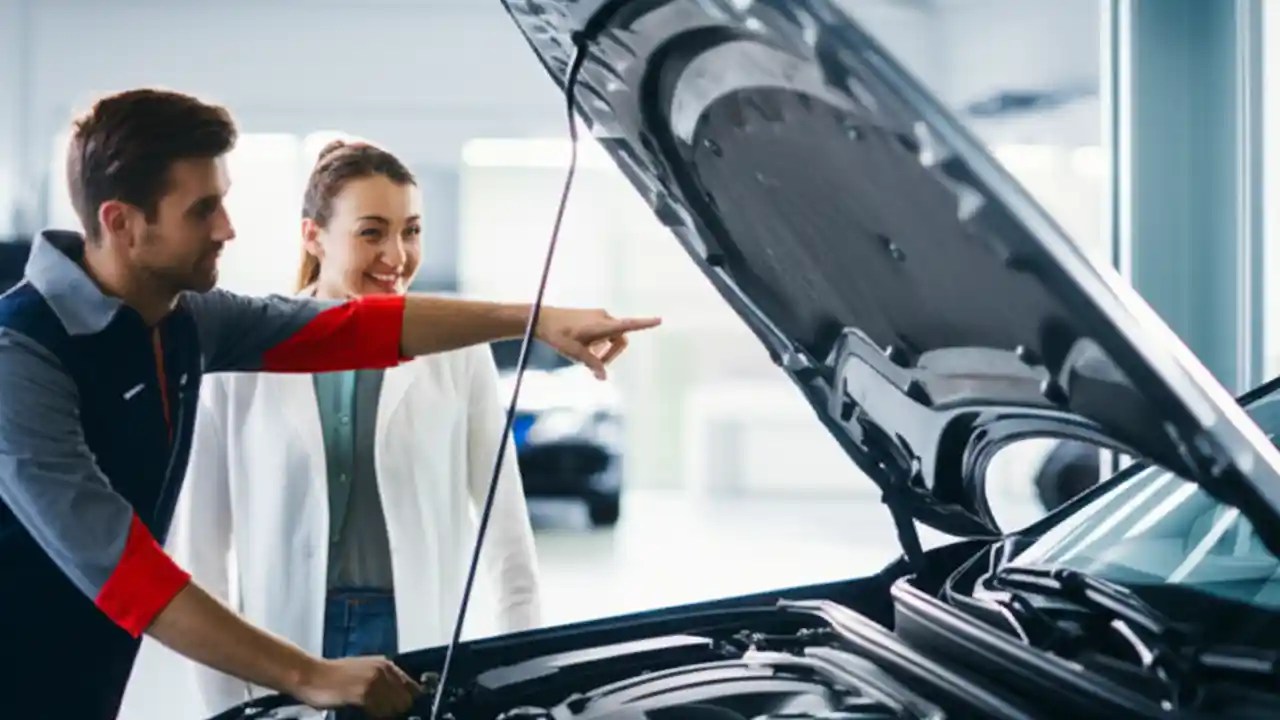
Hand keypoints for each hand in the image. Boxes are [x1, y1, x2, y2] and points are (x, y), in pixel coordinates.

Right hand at [292, 656, 422, 717]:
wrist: (311, 675)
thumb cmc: (334, 677)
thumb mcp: (364, 672)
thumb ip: (384, 682)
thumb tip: (402, 700)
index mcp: (386, 665)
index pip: (413, 688)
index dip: (409, 702)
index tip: (401, 711)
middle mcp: (383, 670)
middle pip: (406, 700)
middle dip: (398, 710)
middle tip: (385, 714)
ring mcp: (374, 681)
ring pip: (394, 708)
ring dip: (387, 715)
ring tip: (372, 713)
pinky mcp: (363, 693)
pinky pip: (379, 712)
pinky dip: (376, 716)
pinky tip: (364, 713)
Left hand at [534, 308, 661, 378]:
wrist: (543, 320)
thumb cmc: (559, 335)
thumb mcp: (575, 353)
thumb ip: (592, 364)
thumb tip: (604, 377)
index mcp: (602, 325)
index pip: (628, 325)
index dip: (644, 324)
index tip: (659, 321)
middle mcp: (604, 318)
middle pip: (620, 339)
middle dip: (612, 354)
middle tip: (596, 366)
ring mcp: (599, 316)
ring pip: (611, 336)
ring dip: (604, 348)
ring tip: (586, 356)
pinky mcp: (593, 317)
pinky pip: (604, 332)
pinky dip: (599, 342)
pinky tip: (584, 347)